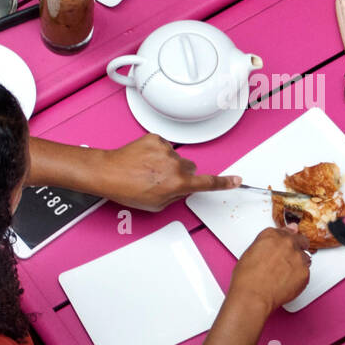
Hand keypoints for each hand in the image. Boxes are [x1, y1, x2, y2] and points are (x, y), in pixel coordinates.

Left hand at [99, 135, 241, 211]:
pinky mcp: (155, 138)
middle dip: (181, 175)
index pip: (208, 183)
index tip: (236, 180)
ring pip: (176, 157)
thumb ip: (175, 196)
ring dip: (167, 164)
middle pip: (190, 169)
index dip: (224, 183)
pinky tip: (144, 160)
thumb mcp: (156, 205)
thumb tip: (180, 188)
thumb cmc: (128, 190)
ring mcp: (165, 150)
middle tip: (162, 181)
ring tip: (147, 170)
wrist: (109, 173)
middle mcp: (175, 165)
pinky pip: (164, 146)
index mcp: (178, 184)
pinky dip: (157, 152)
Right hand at [230, 226, 311, 313]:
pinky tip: (288, 281)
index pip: (287, 231)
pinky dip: (300, 277)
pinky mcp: (305, 273)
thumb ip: (269, 242)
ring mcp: (298, 257)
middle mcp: (287, 243)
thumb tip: (278, 239)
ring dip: (299, 263)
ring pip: (306, 257)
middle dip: (298, 247)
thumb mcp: (252, 252)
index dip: (287, 239)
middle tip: (289, 259)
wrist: (253, 295)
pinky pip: (306, 273)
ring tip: (286, 273)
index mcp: (272, 235)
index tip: (287, 244)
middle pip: (301, 241)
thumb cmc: (247, 277)